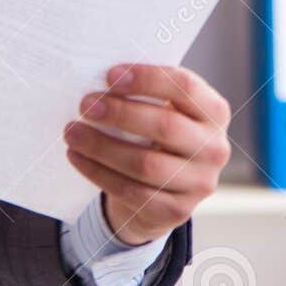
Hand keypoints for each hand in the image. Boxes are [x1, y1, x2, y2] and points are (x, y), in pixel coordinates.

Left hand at [62, 64, 230, 244]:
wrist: (164, 191)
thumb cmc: (156, 138)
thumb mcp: (163, 111)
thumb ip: (144, 95)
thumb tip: (99, 82)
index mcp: (214, 112)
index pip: (184, 87)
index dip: (146, 79)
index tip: (110, 75)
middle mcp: (214, 148)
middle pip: (165, 126)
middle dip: (120, 114)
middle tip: (85, 106)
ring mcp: (199, 182)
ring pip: (144, 164)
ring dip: (101, 146)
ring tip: (71, 132)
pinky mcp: (176, 210)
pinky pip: (130, 190)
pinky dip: (97, 172)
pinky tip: (76, 156)